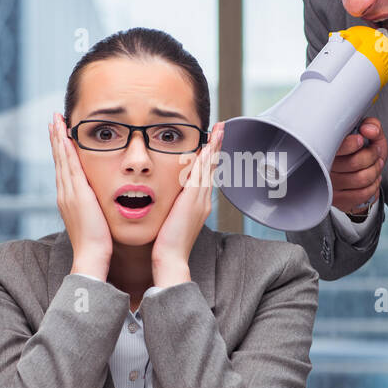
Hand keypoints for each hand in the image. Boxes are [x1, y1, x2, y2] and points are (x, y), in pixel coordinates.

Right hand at [50, 112, 112, 278]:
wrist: (92, 256)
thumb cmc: (98, 243)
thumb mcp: (96, 219)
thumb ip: (97, 207)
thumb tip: (103, 200)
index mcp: (69, 199)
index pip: (64, 168)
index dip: (61, 150)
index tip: (60, 133)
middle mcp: (65, 193)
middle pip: (59, 159)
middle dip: (56, 138)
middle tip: (53, 119)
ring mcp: (68, 193)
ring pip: (61, 159)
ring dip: (58, 138)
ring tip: (55, 120)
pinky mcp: (76, 194)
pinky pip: (69, 166)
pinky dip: (65, 149)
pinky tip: (65, 134)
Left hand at [152, 121, 222, 284]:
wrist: (170, 259)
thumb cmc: (166, 245)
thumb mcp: (171, 221)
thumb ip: (172, 208)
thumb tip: (166, 200)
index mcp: (198, 205)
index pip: (205, 176)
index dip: (209, 158)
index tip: (211, 143)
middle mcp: (203, 200)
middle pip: (212, 168)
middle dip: (216, 147)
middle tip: (221, 128)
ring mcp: (200, 200)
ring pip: (209, 167)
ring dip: (214, 147)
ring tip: (219, 130)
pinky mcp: (193, 200)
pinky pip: (202, 173)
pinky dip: (206, 158)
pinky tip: (207, 144)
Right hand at [329, 117, 386, 212]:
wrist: (355, 180)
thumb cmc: (360, 155)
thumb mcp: (367, 136)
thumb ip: (372, 126)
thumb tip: (369, 129)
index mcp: (328, 147)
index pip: (338, 147)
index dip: (354, 143)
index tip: (361, 140)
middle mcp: (325, 167)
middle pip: (355, 163)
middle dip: (373, 157)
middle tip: (375, 153)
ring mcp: (331, 185)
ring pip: (362, 178)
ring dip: (375, 171)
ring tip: (375, 165)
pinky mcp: (338, 199)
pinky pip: (363, 193)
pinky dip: (373, 186)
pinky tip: (371, 179)